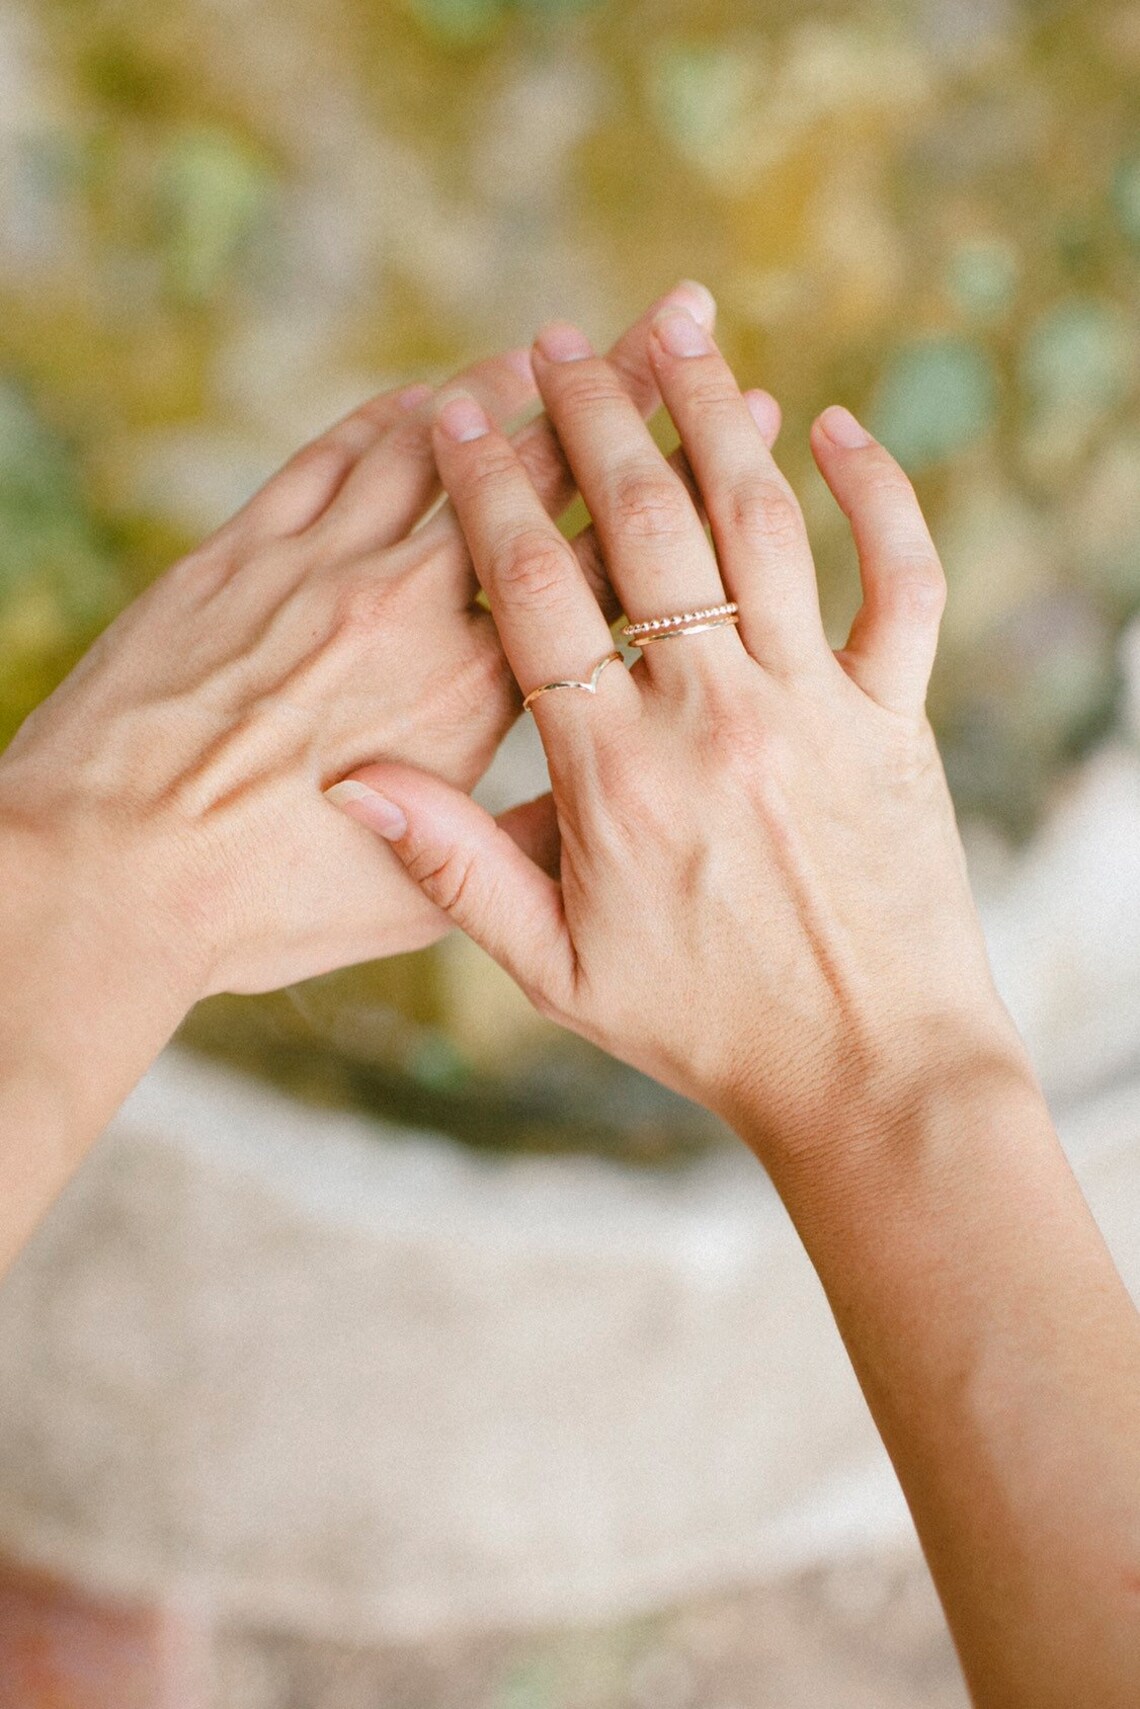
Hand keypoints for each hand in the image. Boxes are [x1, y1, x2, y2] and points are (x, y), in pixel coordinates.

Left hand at [0, 284, 715, 998]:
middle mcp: (412, 611)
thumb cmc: (263, 906)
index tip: (726, 433)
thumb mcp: (417, 903)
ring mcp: (323, 568)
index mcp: (473, 699)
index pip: (602, 570)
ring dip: (506, 386)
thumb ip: (513, 838)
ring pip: (437, 444)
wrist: (105, 872)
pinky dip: (388, 417)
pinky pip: (333, 454)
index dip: (676, 493)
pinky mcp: (241, 552)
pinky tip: (421, 395)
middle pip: (539, 476)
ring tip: (559, 344)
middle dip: (617, 392)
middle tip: (673, 320)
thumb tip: (592, 802)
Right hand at [327, 305, 1029, 1164]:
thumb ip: (455, 868)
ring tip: (675, 338)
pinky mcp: (899, 717)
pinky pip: (902, 582)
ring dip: (712, 420)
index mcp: (614, 773)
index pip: (535, 594)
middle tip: (559, 342)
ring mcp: (818, 706)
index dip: (490, 492)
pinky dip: (880, 497)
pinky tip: (840, 431)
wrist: (866, 1070)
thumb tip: (356, 782)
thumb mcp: (556, 968)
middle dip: (593, 421)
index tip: (459, 419)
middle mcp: (714, 716)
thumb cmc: (703, 1026)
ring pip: (761, 525)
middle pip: (644, 529)